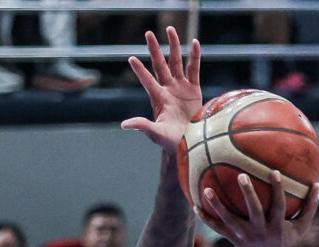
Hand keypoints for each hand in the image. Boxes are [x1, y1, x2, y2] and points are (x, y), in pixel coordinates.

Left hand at [120, 28, 201, 154]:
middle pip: (160, 65)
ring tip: (170, 29)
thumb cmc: (173, 143)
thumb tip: (124, 124)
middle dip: (154, 49)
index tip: (131, 58)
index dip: (140, 71)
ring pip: (176, 62)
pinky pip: (194, 69)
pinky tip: (194, 42)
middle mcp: (168, 90)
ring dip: (173, 46)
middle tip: (148, 33)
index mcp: (158, 99)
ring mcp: (181, 88)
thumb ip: (143, 126)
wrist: (192, 145)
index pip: (147, 81)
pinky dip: (194, 56)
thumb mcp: (157, 134)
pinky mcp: (194, 90)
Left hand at [198, 172, 318, 246]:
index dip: (277, 189)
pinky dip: (206, 219)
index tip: (274, 172)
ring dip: (217, 205)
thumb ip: (310, 206)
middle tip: (240, 176)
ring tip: (206, 190)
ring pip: (229, 220)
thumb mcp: (302, 226)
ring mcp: (245, 236)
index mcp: (276, 226)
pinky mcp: (234, 240)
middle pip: (253, 210)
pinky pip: (218, 229)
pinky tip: (195, 207)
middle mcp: (260, 231)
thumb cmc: (289, 240)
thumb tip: (318, 184)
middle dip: (247, 193)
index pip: (278, 204)